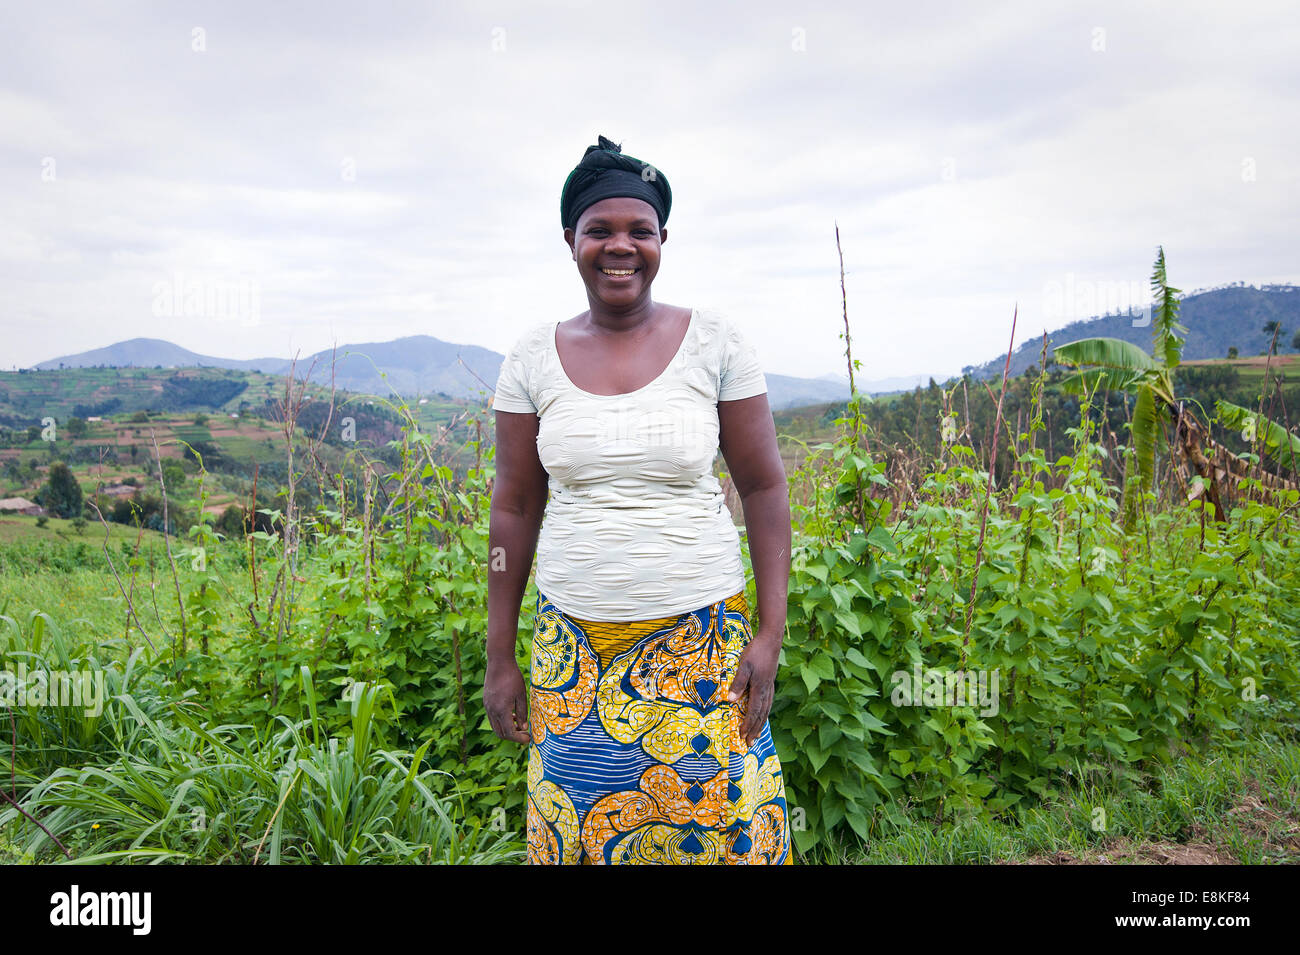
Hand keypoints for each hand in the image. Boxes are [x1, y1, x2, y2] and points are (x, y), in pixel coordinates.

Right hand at [484, 658, 531, 743]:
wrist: (499, 662)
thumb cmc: (513, 677)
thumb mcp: (521, 695)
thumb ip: (522, 713)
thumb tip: (523, 727)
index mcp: (501, 710)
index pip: (509, 733)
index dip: (519, 739)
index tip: (528, 739)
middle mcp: (491, 710)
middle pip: (500, 733)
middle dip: (513, 737)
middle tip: (524, 734)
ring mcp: (487, 706)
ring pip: (495, 726)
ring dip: (507, 729)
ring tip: (519, 724)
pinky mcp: (486, 701)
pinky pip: (493, 717)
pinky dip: (502, 720)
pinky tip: (511, 714)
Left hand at [725, 631, 780, 746]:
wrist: (771, 639)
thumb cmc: (756, 651)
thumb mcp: (744, 666)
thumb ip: (738, 683)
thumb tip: (730, 701)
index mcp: (759, 688)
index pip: (753, 711)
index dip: (747, 725)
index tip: (742, 736)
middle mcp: (766, 690)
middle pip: (761, 715)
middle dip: (754, 730)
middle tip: (749, 744)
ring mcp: (770, 686)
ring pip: (766, 710)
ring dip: (760, 724)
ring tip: (756, 735)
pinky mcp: (770, 682)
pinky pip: (768, 703)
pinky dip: (765, 713)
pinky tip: (762, 714)